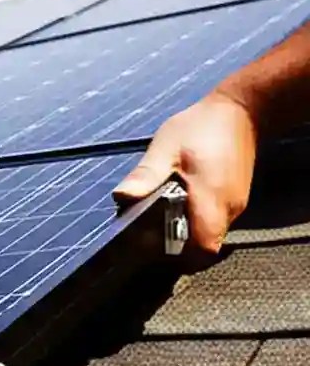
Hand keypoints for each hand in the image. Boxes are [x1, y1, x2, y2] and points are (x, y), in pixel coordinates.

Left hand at [113, 92, 257, 253]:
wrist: (242, 112)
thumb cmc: (202, 127)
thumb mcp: (167, 147)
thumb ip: (147, 174)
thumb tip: (122, 197)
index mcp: (213, 202)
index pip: (200, 251)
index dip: (174, 254)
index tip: (148, 241)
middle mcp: (228, 211)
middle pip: (200, 248)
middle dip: (170, 245)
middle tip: (143, 227)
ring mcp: (233, 207)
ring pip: (204, 236)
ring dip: (178, 231)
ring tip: (153, 212)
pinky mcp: (230, 201)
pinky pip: (209, 222)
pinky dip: (188, 220)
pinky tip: (171, 201)